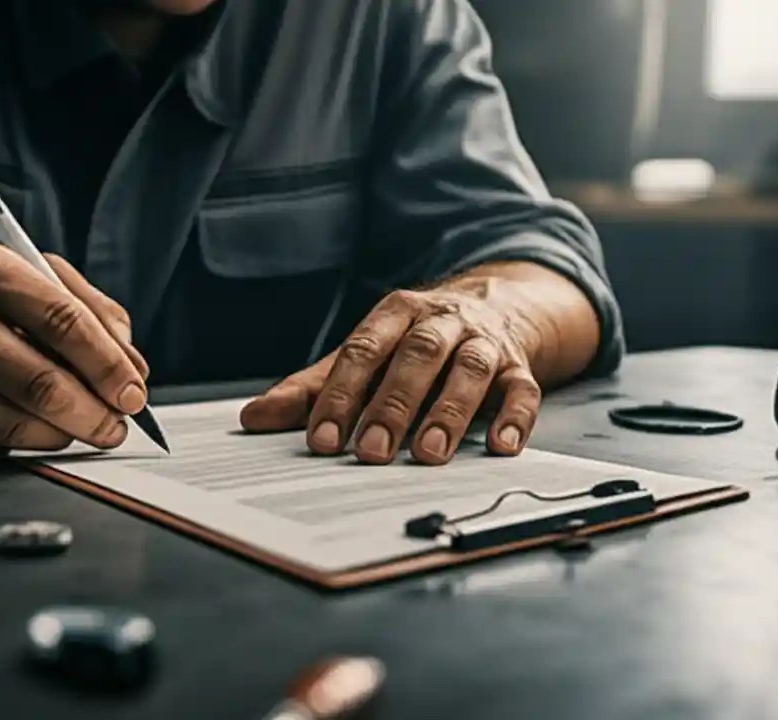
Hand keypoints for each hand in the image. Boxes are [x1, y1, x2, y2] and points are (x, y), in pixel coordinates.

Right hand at [0, 238, 147, 457]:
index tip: (134, 393)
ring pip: (13, 423)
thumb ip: (86, 309)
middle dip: (94, 413)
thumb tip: (132, 367)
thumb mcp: (16, 276)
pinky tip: (25, 432)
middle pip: (41, 382)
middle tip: (116, 427)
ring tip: (79, 431)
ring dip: (61, 435)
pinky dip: (15, 445)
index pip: (64, 320)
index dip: (109, 364)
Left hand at [240, 279, 543, 464]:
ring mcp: (484, 343)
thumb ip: (311, 389)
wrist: (497, 308)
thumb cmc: (413, 344)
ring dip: (449, 412)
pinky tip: (500, 446)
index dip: (341, 395)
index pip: (363, 351)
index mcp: (395, 314)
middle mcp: (441, 322)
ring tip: (429, 455)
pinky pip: (523, 390)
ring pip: (469, 371)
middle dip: (392, 405)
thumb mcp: (362, 357)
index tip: (323, 439)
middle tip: (371, 452)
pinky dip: (514, 418)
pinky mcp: (520, 368)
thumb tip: (253, 419)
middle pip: (417, 356)